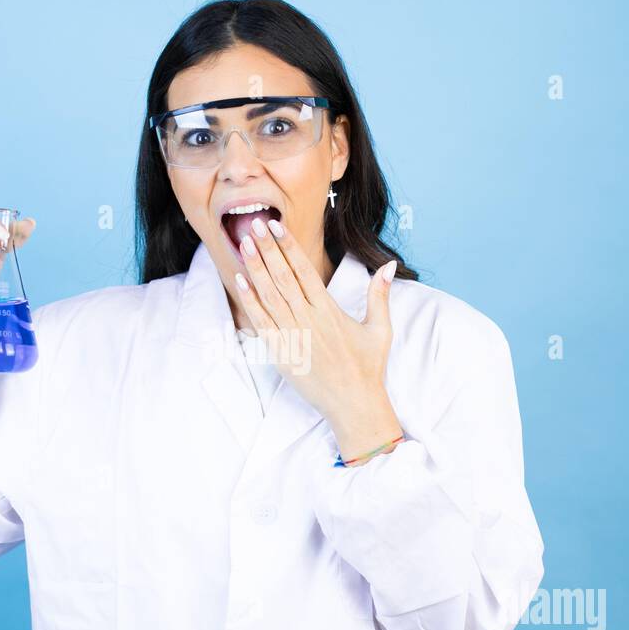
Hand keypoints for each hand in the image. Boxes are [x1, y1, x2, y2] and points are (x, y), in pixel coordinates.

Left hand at [232, 216, 403, 464]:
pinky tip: (241, 281)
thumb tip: (387, 265)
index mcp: (330, 311)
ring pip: (269, 296)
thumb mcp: (380, 329)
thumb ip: (379, 295)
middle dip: (267, 249)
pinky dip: (250, 302)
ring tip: (244, 245)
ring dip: (255, 269)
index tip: (276, 226)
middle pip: (283, 277)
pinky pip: (262, 323)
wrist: (354, 405)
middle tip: (252, 224)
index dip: (288, 246)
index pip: (304, 270)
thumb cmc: (368, 368)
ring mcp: (293, 337)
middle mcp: (309, 320)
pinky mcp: (282, 354)